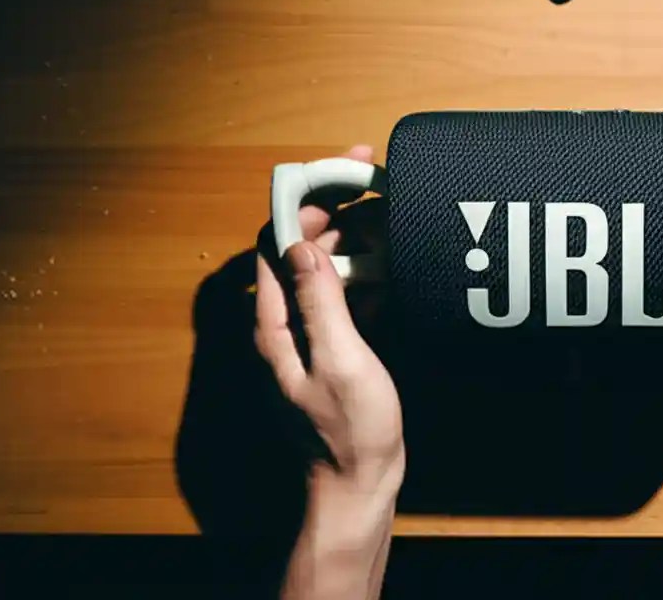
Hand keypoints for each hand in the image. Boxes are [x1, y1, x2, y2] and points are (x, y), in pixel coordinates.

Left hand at [255, 145, 403, 493]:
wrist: (359, 484)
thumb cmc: (349, 431)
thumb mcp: (339, 359)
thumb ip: (319, 301)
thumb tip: (303, 245)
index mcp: (274, 325)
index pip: (273, 244)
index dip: (301, 204)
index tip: (338, 177)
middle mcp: (283, 326)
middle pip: (296, 251)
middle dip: (329, 213)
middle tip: (370, 186)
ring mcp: (307, 338)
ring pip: (320, 271)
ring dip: (350, 241)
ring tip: (385, 217)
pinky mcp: (331, 350)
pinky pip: (339, 298)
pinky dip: (361, 274)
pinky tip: (389, 266)